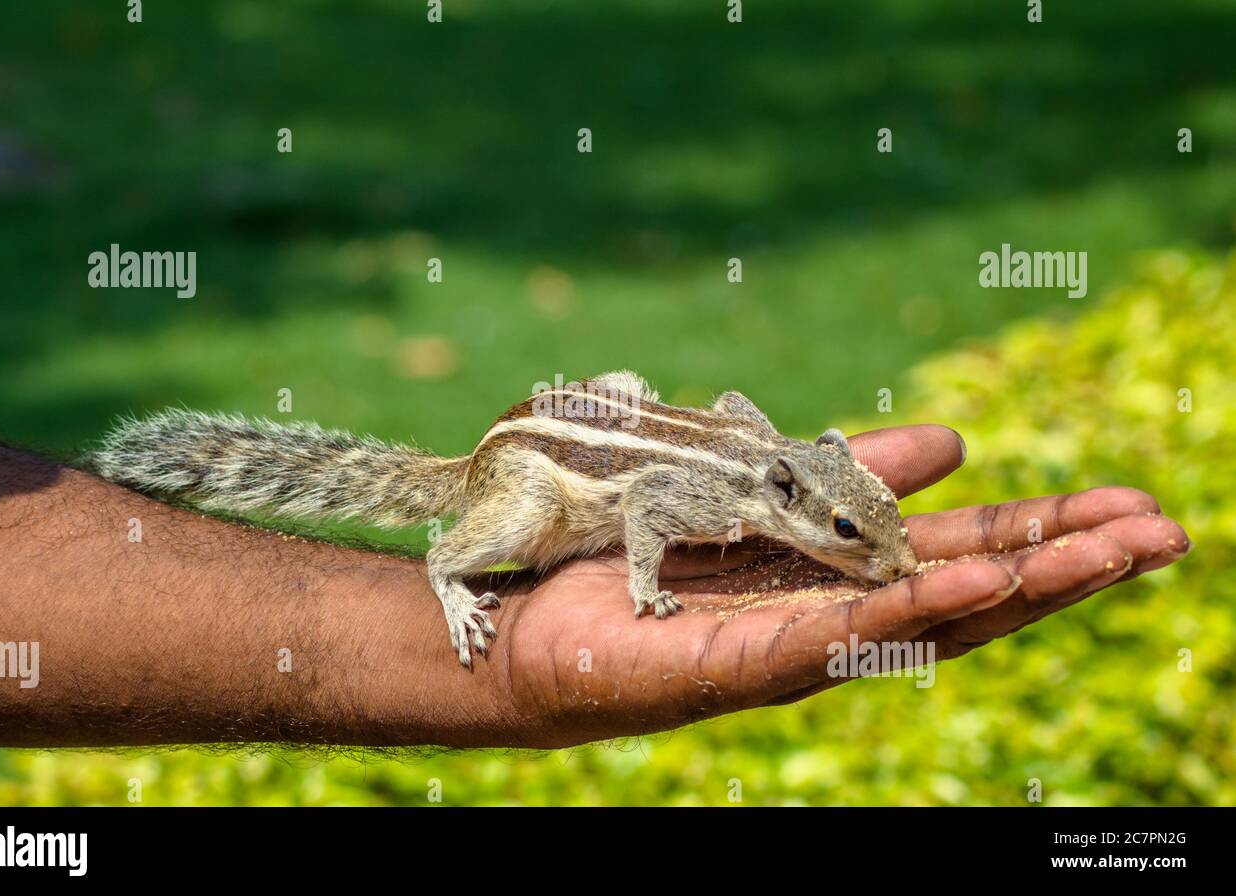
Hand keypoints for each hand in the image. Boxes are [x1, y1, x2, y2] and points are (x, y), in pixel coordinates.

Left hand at [489, 425, 1190, 747]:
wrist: (527, 612)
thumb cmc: (639, 553)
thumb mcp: (760, 492)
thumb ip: (849, 477)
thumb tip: (957, 445)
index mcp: (835, 579)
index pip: (960, 556)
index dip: (1047, 534)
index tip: (1132, 506)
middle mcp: (825, 621)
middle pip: (963, 595)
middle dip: (1063, 565)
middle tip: (1166, 534)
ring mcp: (781, 653)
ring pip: (919, 627)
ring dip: (1016, 591)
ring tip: (1109, 558)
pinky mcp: (725, 670)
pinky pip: (827, 642)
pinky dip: (906, 615)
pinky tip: (977, 587)